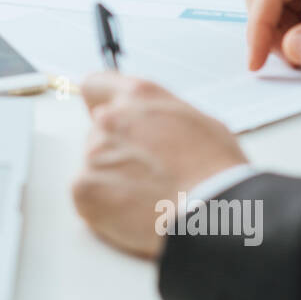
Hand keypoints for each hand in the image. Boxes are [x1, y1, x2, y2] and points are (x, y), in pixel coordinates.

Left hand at [74, 73, 245, 258]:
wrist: (210, 214)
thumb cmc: (216, 173)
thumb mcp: (200, 122)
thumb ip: (160, 115)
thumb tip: (152, 123)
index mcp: (139, 96)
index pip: (95, 85)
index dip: (102, 103)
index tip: (108, 117)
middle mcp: (110, 119)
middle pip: (99, 133)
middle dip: (118, 150)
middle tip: (148, 173)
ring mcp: (94, 154)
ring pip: (96, 166)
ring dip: (114, 179)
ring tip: (149, 196)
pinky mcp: (84, 189)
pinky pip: (88, 196)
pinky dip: (105, 206)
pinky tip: (135, 212)